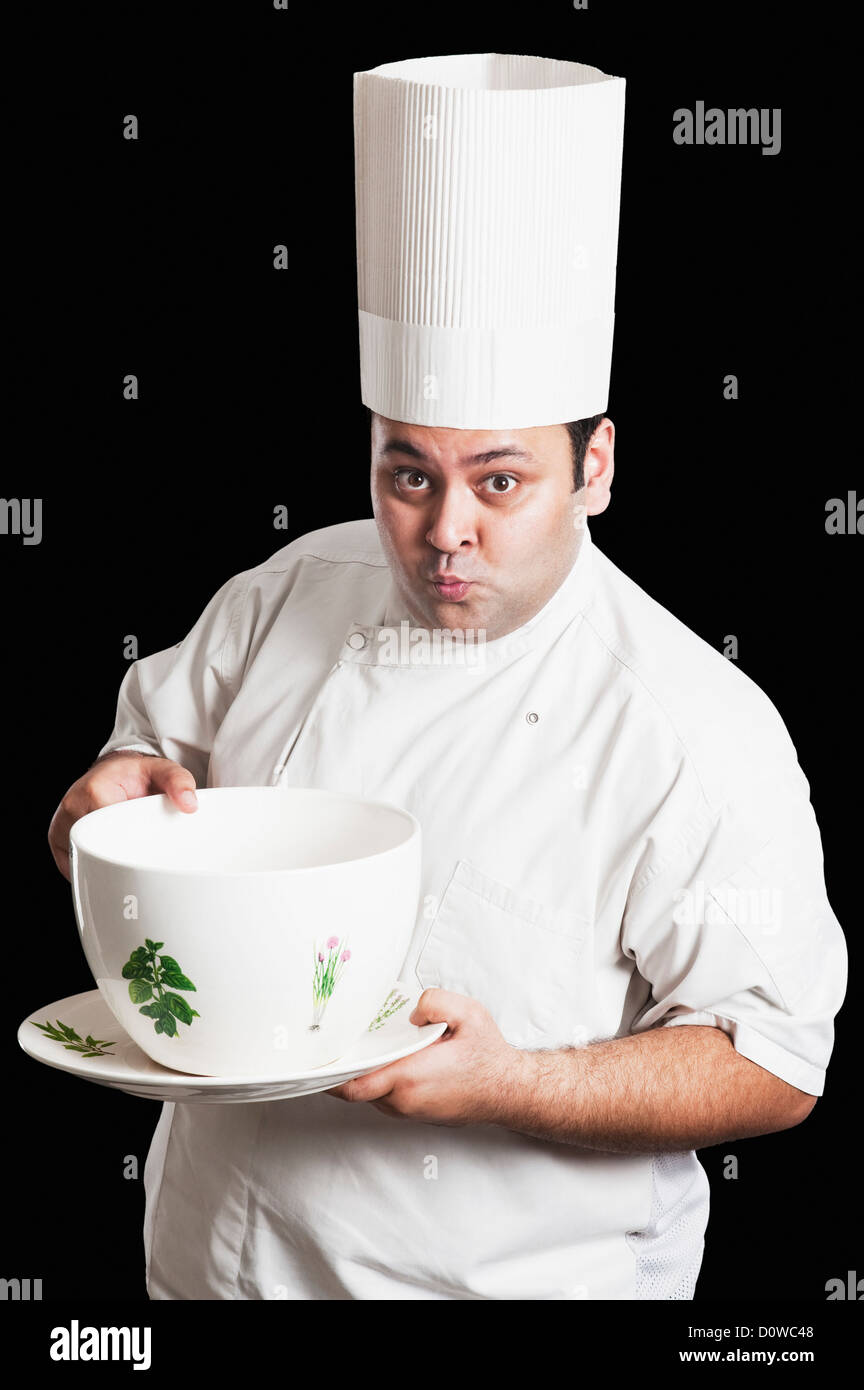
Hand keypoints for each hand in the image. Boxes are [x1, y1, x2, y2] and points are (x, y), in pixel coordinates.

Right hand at [48, 752, 198, 880]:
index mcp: (94, 792)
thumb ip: (178, 782)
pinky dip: (93, 869)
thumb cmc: (135, 774)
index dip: (130, 850)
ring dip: (105, 867)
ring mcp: (60, 828)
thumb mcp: (161, 770)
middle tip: (142, 862)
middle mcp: (72, 809)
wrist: (112, 772)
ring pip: (83, 863)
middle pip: (95, 852)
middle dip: (119, 862)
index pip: (109, 834)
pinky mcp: (58, 843)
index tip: (147, 857)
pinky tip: (110, 863)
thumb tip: (190, 805)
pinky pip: (75, 867)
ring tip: (126, 858)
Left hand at [325, 987, 527, 1126]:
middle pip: (356, 1087)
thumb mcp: (468, 1014)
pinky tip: (388, 1058)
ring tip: (362, 1046)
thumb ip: (435, 1001)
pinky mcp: (414, 1113)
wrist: (509, 1090)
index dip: (328, 1076)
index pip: (353, 1084)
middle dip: (344, 1066)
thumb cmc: (489, 1058)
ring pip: (370, 1092)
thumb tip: (412, 1011)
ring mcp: (408, 1110)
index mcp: (409, 1077)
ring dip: (364, 1072)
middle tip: (331, 1044)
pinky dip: (379, 1079)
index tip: (313, 1062)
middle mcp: (404, 1100)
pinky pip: (385, 1096)